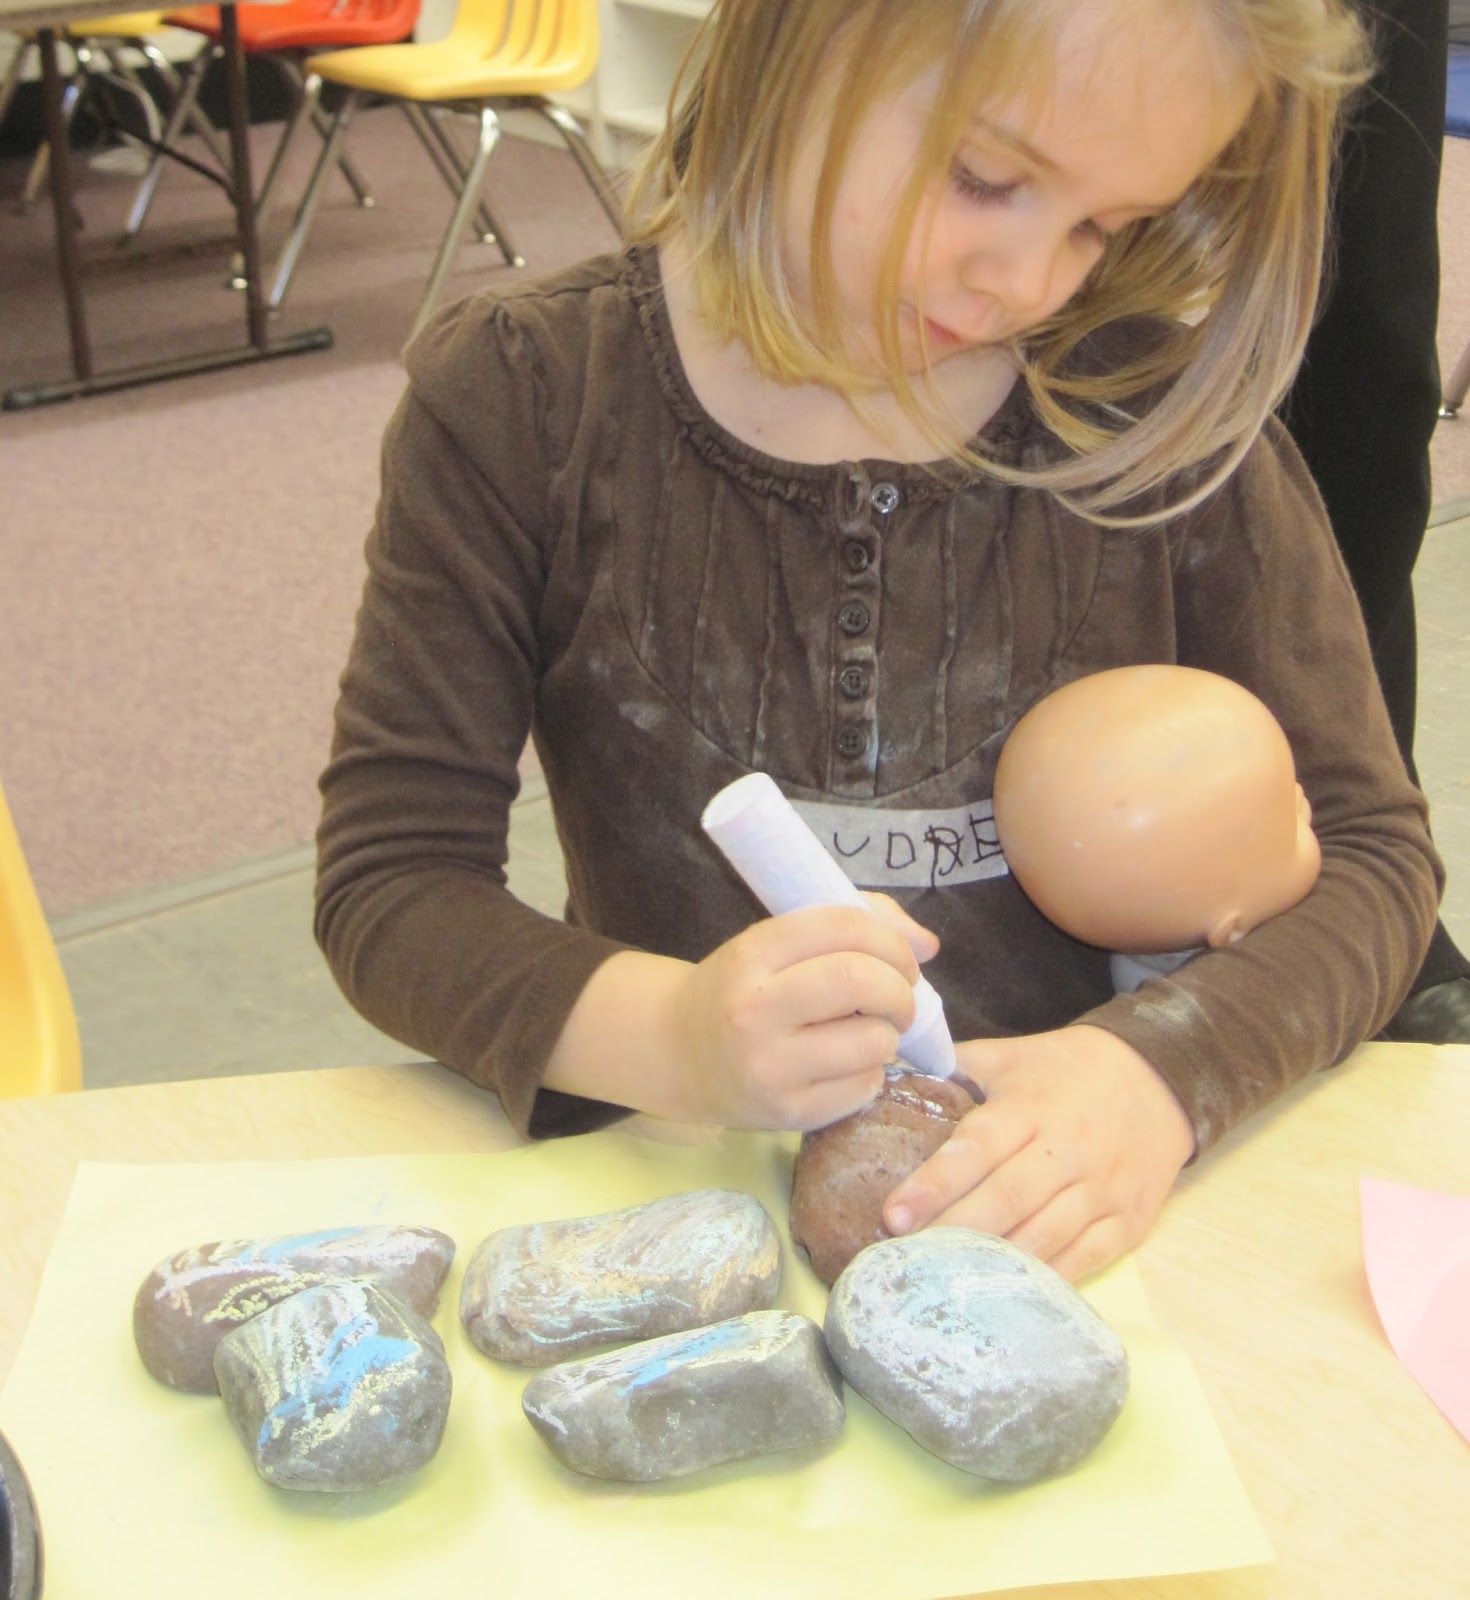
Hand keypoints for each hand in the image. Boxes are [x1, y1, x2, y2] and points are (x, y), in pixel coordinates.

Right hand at [667, 903, 930, 1130]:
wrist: (679, 1053)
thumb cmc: (743, 989)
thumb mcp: (776, 944)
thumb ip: (854, 927)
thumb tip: (928, 946)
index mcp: (752, 954)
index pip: (843, 926)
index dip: (891, 939)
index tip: (902, 959)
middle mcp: (754, 1008)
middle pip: (859, 980)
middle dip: (900, 989)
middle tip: (899, 998)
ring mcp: (768, 1066)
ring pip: (871, 1041)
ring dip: (890, 1035)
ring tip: (871, 1033)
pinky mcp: (785, 1114)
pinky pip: (863, 1088)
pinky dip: (872, 1073)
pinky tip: (849, 1065)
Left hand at [880, 1025, 1195, 1280]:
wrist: (1158, 1080)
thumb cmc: (1064, 1071)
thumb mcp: (1009, 1057)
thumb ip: (952, 1068)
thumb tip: (886, 1072)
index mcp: (1031, 1107)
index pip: (978, 1147)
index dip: (935, 1184)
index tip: (894, 1215)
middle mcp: (1068, 1150)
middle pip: (1008, 1200)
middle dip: (954, 1233)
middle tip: (907, 1260)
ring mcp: (1102, 1190)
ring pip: (1045, 1237)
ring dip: (996, 1266)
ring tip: (947, 1288)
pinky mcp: (1127, 1222)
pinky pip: (1084, 1259)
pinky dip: (1047, 1281)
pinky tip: (1007, 1298)